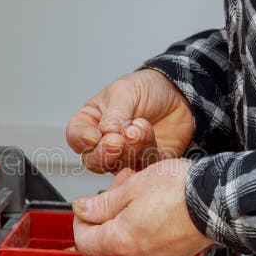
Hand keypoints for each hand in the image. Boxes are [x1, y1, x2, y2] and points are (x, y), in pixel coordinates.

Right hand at [66, 70, 193, 172]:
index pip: (76, 137)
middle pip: (93, 160)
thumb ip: (114, 114)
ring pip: (118, 166)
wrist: (179, 93)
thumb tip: (106, 132)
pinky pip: (143, 167)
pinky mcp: (147, 162)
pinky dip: (146, 152)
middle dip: (104, 153)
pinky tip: (149, 133)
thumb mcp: (125, 91)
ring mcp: (125, 155)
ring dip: (129, 149)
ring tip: (138, 129)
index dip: (82, 140)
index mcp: (91, 122)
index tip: (94, 137)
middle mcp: (104, 142)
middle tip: (117, 141)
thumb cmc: (146, 88)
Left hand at [72, 158, 213, 255]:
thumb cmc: (180, 191)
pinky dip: (148, 223)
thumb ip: (102, 204)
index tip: (87, 204)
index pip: (84, 243)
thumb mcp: (132, 187)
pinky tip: (160, 203)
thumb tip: (81, 210)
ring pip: (131, 238)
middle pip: (109, 238)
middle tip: (122, 183)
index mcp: (121, 242)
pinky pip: (152, 242)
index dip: (80, 221)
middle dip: (110, 209)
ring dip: (129, 213)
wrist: (221, 200)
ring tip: (144, 188)